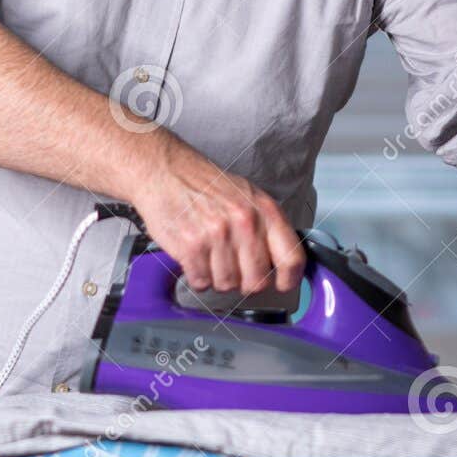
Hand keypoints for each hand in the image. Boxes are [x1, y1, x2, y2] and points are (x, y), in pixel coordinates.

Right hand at [130, 147, 304, 296]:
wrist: (165, 170)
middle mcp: (245, 222)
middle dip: (246, 282)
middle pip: (258, 281)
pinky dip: (197, 277)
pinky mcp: (191, 246)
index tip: (283, 285)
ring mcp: (218, 235)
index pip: (292, 257)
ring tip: (209, 254)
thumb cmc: (205, 184)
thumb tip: (280, 261)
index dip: (290, 280)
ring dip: (217, 277)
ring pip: (228, 285)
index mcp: (264, 210)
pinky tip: (194, 257)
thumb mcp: (247, 196)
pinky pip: (202, 282)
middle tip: (234, 268)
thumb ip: (266, 227)